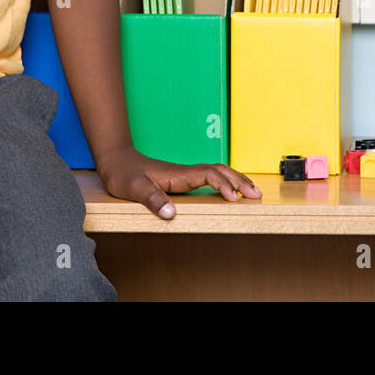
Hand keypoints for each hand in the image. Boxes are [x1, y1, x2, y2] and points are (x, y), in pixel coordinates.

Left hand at [93, 147, 261, 218]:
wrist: (117, 161)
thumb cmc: (124, 174)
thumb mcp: (134, 189)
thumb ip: (152, 200)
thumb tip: (172, 213)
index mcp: (179, 174)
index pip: (209, 175)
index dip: (224, 185)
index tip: (234, 199)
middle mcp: (185, 172)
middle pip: (220, 170)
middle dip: (240, 180)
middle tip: (257, 195)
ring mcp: (185, 175)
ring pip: (217, 172)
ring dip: (235, 180)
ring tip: (251, 192)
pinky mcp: (182, 179)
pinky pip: (210, 177)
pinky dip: (224, 182)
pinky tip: (228, 190)